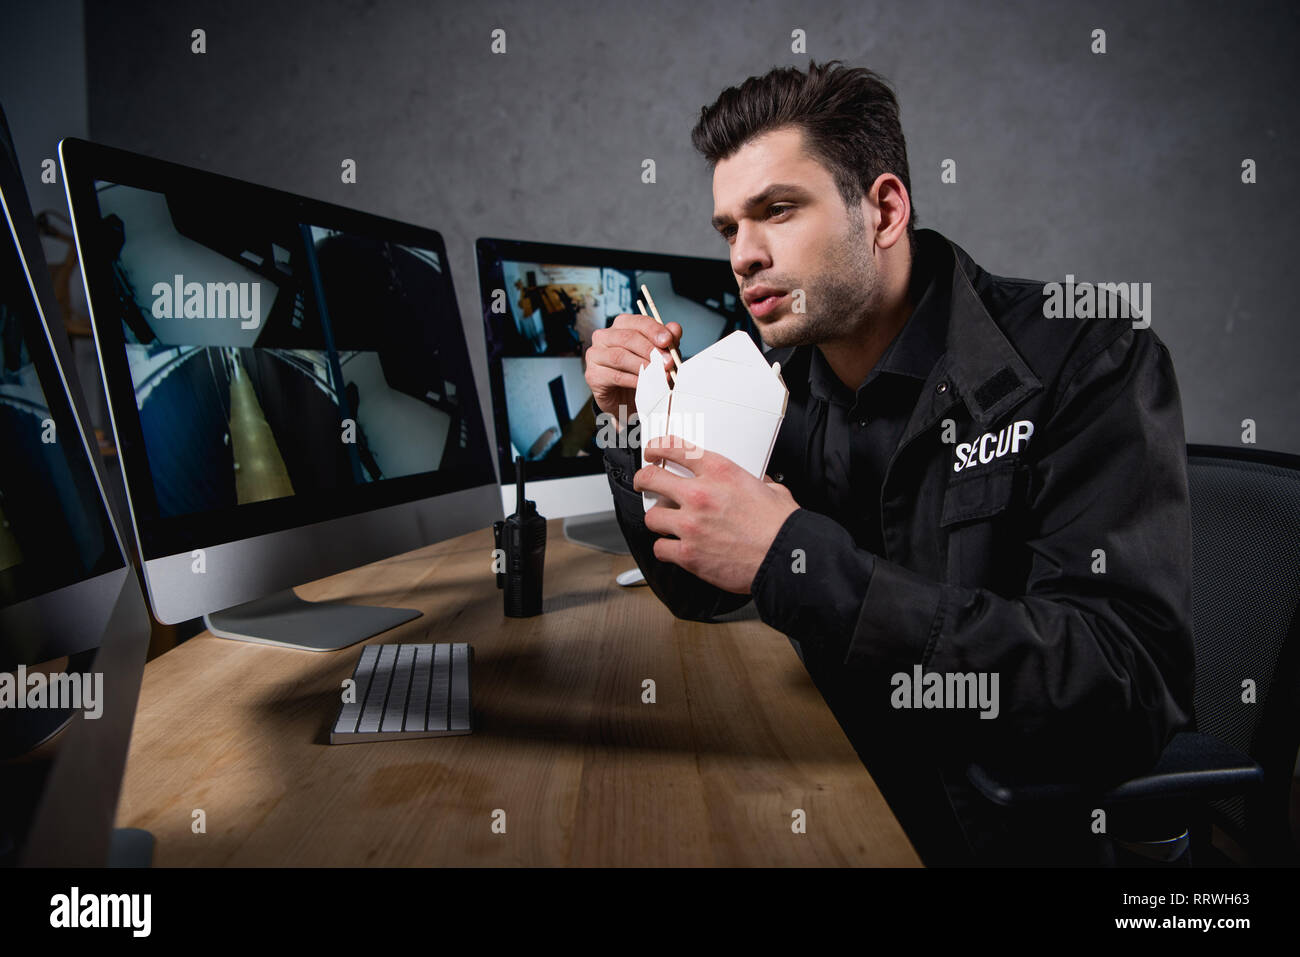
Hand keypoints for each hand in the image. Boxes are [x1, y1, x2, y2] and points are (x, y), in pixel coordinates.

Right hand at [584, 314, 682, 426]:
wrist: (628, 400)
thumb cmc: (644, 373)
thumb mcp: (660, 356)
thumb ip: (668, 341)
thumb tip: (675, 328)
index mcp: (621, 326)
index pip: (637, 322)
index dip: (654, 330)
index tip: (668, 341)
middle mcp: (604, 336)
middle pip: (627, 338)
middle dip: (651, 350)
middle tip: (668, 362)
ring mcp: (595, 355)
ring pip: (620, 356)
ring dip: (643, 366)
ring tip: (660, 375)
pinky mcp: (593, 375)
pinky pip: (615, 376)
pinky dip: (634, 380)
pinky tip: (646, 384)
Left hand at [634, 435, 798, 593]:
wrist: (784, 557)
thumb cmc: (781, 527)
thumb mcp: (771, 489)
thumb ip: (756, 483)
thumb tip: (757, 484)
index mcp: (721, 472)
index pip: (676, 448)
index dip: (658, 448)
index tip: (652, 452)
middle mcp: (700, 495)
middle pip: (652, 478)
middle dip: (644, 479)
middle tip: (644, 482)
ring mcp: (691, 525)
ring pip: (651, 516)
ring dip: (657, 519)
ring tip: (666, 523)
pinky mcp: (688, 553)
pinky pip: (660, 548)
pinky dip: (665, 549)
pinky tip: (673, 548)